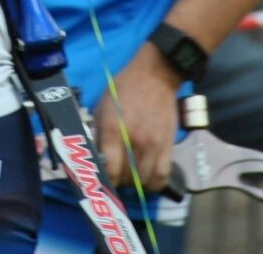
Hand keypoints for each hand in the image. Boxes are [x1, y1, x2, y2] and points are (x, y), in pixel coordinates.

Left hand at [92, 42, 181, 190]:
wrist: (154, 77)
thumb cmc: (122, 89)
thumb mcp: (101, 106)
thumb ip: (97, 132)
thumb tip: (94, 155)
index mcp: (113, 129)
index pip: (110, 168)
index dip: (105, 180)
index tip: (101, 180)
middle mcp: (134, 140)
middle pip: (127, 177)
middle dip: (118, 182)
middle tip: (114, 178)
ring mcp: (153, 145)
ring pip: (144, 181)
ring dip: (135, 184)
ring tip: (129, 178)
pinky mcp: (168, 146)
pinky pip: (162, 176)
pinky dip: (154, 184)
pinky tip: (146, 179)